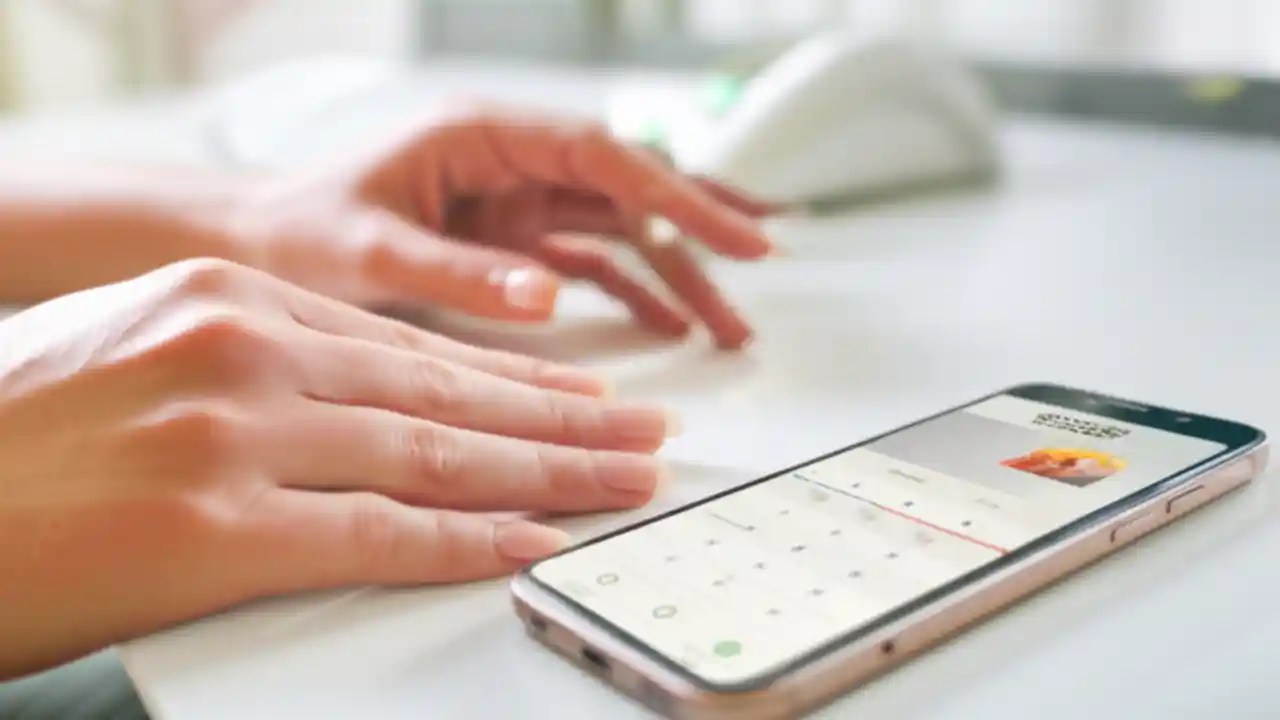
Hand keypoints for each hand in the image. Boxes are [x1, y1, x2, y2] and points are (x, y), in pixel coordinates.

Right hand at [0, 258, 673, 678]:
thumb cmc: (12, 431)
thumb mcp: (140, 346)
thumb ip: (254, 357)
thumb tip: (361, 400)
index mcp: (231, 294)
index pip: (414, 345)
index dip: (515, 376)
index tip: (582, 395)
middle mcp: (244, 346)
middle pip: (447, 392)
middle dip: (562, 419)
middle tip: (642, 434)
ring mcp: (233, 434)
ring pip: (437, 453)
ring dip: (549, 473)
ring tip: (625, 481)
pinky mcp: (215, 529)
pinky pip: (380, 533)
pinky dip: (470, 540)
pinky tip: (535, 540)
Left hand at [229, 106, 774, 348]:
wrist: (262, 243)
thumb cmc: (300, 229)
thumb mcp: (368, 252)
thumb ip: (458, 273)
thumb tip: (549, 296)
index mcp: (483, 138)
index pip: (603, 156)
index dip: (677, 192)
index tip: (736, 231)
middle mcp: (513, 163)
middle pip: (628, 188)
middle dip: (697, 226)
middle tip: (762, 258)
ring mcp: (518, 204)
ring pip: (620, 230)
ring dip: (676, 273)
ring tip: (728, 327)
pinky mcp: (514, 244)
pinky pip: (592, 264)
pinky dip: (634, 293)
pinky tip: (670, 326)